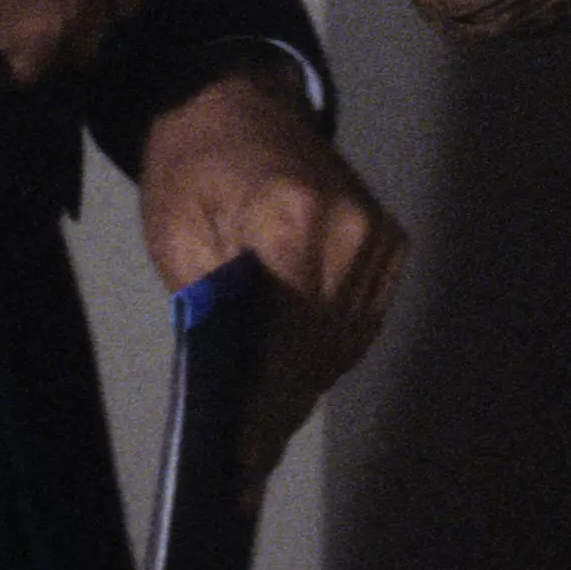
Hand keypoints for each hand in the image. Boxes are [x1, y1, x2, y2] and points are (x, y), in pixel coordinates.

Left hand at [138, 61, 407, 493]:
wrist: (239, 103)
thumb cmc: (193, 169)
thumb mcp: (178, 238)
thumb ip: (209, 309)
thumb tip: (232, 392)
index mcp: (292, 220)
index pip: (286, 340)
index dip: (265, 409)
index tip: (243, 466)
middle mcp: (352, 230)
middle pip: (321, 351)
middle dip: (282, 408)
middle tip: (244, 466)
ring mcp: (380, 236)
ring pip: (347, 343)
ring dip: (305, 384)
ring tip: (262, 429)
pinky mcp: (393, 243)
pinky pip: (361, 322)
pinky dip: (327, 352)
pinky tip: (291, 373)